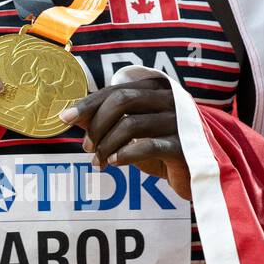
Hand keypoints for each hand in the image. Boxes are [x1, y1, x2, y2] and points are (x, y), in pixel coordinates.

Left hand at [58, 75, 191, 200]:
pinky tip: (115, 163)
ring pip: (131, 124)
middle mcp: (169, 99)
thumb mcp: (133, 132)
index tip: (65, 118)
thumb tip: (73, 116)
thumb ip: (106, 121)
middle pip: (121, 101)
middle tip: (87, 147)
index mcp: (156, 89)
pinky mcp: (184, 146)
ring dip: (107, 145)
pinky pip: (147, 146)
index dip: (88, 103)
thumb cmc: (163, 148)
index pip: (115, 90)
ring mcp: (179, 121)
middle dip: (97, 125)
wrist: (199, 173)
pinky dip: (125, 154)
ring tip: (99, 162)